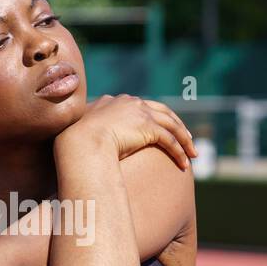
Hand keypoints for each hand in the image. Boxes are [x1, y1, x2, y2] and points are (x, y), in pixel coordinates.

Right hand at [60, 93, 197, 169]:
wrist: (79, 142)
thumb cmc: (74, 143)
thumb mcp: (82, 133)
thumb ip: (89, 133)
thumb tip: (83, 145)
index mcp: (115, 101)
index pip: (142, 106)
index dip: (154, 117)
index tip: (161, 127)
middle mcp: (130, 103)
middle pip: (162, 111)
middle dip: (177, 125)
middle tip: (187, 138)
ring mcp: (140, 113)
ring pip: (171, 125)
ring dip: (184, 140)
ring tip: (192, 153)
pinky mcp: (148, 127)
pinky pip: (170, 139)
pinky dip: (179, 151)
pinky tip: (184, 163)